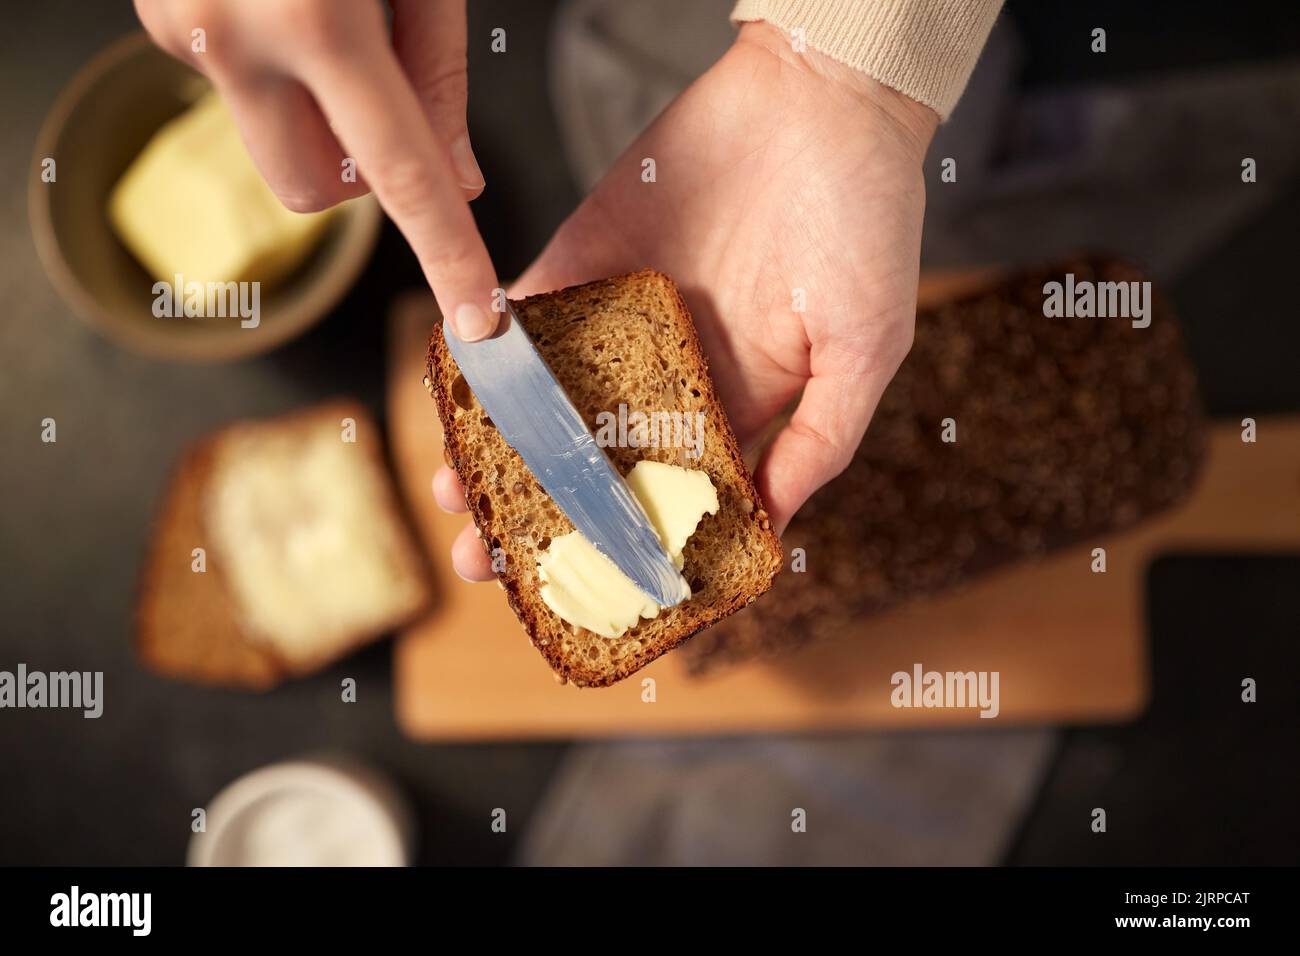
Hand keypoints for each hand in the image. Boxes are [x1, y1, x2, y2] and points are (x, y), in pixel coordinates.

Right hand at [135, 0, 499, 337]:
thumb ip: (439, 69)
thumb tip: (459, 178)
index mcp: (315, 20)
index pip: (402, 177)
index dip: (448, 253)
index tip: (478, 318)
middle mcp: (232, 37)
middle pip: (314, 191)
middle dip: (365, 173)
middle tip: (390, 87)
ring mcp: (178, 29)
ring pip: (273, 139)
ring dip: (317, 109)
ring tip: (332, 8)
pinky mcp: (155, 16)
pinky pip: (239, 79)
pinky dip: (276, 59)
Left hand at [435, 20, 937, 580]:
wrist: (820, 95)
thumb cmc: (865, 219)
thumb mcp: (867, 347)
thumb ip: (820, 439)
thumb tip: (772, 529)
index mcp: (737, 406)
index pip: (671, 495)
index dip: (626, 545)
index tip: (581, 591)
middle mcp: (672, 373)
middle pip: (594, 461)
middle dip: (540, 511)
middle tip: (488, 559)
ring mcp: (623, 318)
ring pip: (548, 402)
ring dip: (498, 449)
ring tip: (455, 492)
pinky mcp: (586, 259)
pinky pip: (528, 317)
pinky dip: (489, 355)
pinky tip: (457, 398)